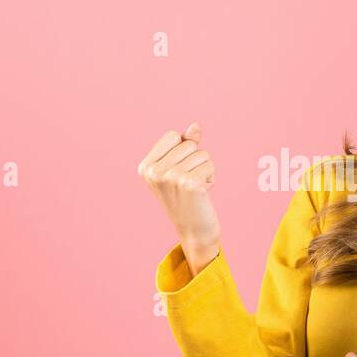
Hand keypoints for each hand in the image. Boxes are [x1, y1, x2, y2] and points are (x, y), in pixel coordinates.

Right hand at [137, 122, 221, 273]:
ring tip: (195, 189)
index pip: (173, 135)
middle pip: (189, 144)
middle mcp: (154, 172)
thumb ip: (186, 144)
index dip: (182, 150)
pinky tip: (202, 194)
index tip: (178, 172)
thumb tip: (196, 126)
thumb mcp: (179, 167)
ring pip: (202, 154)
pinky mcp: (189, 183)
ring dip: (204, 170)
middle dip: (195, 160)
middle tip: (188, 184)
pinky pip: (210, 165)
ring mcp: (171, 177)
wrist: (194, 230)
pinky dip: (211, 177)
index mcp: (146, 166)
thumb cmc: (186, 197)